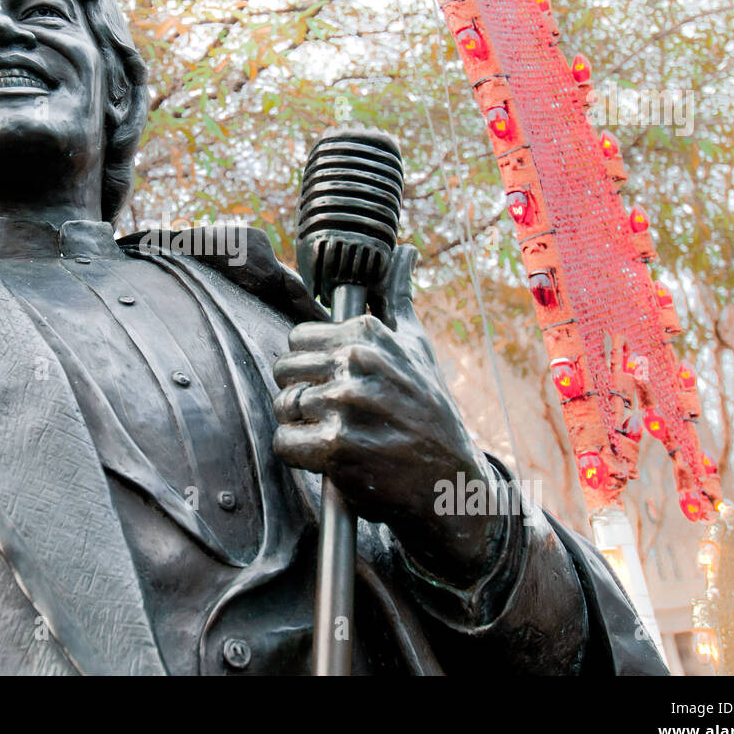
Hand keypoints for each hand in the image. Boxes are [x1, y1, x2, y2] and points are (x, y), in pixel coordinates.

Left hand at [271, 310, 508, 588]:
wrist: (449, 482)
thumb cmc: (429, 413)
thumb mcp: (418, 348)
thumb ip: (399, 298)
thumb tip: (405, 251)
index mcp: (369, 334)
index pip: (298, 338)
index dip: (312, 365)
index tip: (335, 382)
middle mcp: (357, 363)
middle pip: (285, 370)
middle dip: (301, 393)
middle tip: (335, 414)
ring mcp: (347, 403)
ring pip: (283, 406)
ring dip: (302, 426)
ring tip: (338, 435)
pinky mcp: (337, 447)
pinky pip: (284, 443)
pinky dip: (299, 455)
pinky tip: (329, 457)